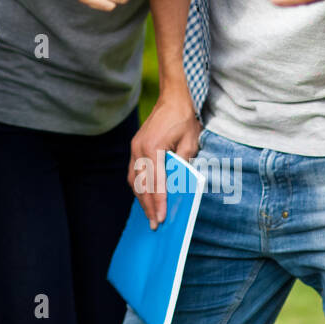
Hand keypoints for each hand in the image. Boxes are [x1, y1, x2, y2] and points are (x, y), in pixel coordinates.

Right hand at [128, 90, 200, 228]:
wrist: (173, 98)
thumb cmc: (184, 119)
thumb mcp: (191, 143)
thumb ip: (183, 165)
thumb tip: (179, 187)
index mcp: (153, 148)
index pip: (156, 183)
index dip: (159, 203)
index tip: (162, 219)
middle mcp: (139, 149)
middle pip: (142, 185)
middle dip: (148, 206)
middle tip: (154, 225)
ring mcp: (134, 148)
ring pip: (134, 180)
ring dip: (141, 198)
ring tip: (149, 215)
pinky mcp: (135, 147)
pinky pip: (134, 172)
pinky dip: (139, 187)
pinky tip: (145, 197)